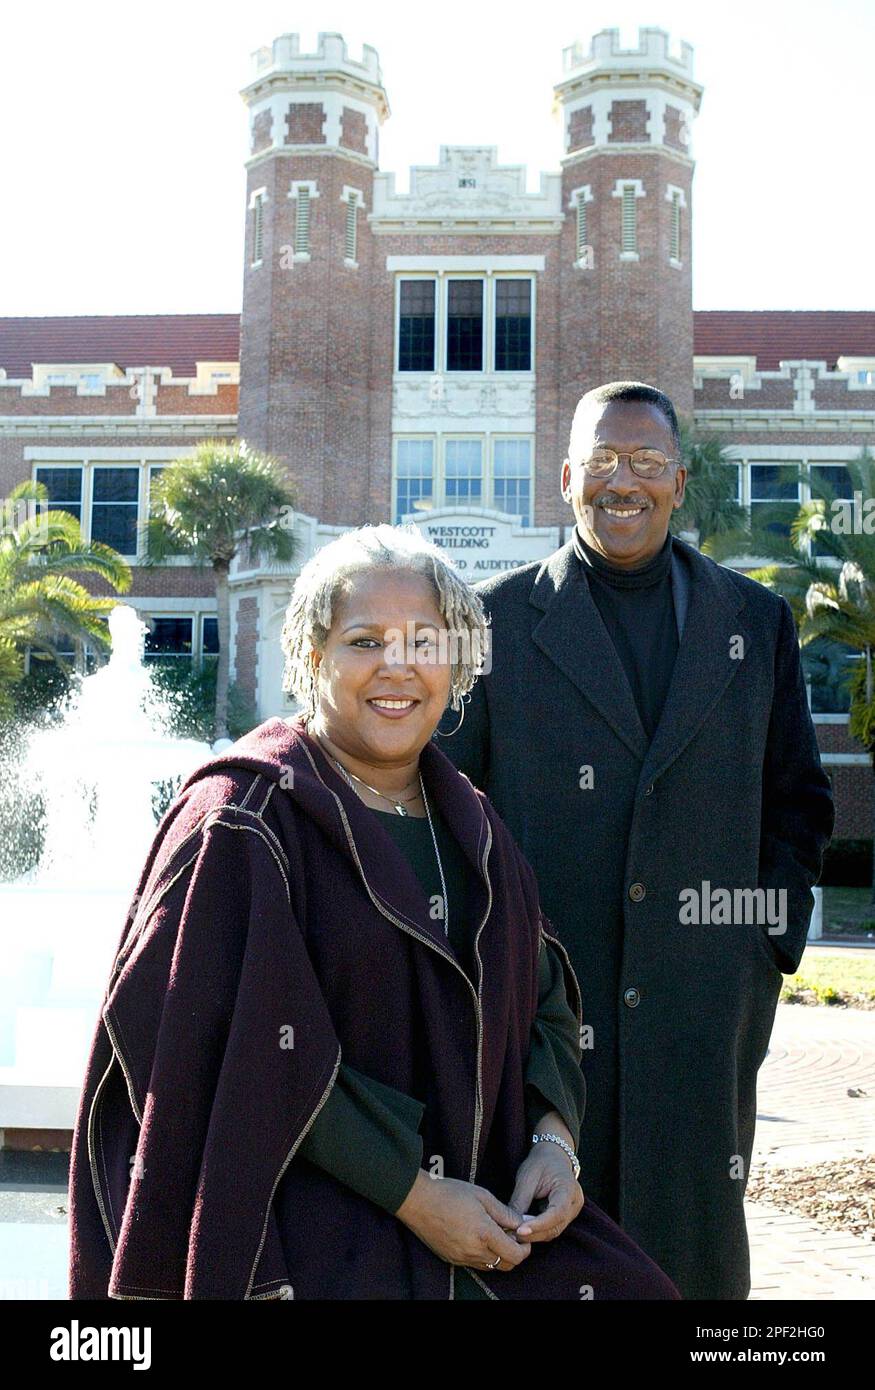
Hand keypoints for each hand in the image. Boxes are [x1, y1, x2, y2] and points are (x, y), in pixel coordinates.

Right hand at [395, 1171, 531, 1270]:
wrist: (417, 1200)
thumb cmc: (450, 1193)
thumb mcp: (482, 1196)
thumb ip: (505, 1212)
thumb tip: (521, 1223)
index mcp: (484, 1234)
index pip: (515, 1255)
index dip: (524, 1248)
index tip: (523, 1236)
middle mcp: (474, 1251)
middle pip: (506, 1266)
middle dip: (514, 1254)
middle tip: (512, 1236)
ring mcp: (461, 1258)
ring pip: (491, 1267)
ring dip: (498, 1255)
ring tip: (494, 1235)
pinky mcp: (451, 1259)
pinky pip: (475, 1264)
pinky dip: (482, 1256)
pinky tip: (478, 1237)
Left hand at [509, 1140, 583, 1243]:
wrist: (553, 1156)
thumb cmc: (540, 1163)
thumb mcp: (527, 1177)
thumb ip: (520, 1201)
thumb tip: (509, 1225)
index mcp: (569, 1189)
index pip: (557, 1213)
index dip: (538, 1225)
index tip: (520, 1230)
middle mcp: (574, 1204)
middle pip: (555, 1227)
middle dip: (533, 1233)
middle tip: (511, 1234)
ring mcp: (572, 1212)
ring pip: (553, 1231)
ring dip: (534, 1235)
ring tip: (513, 1233)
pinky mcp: (564, 1217)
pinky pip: (551, 1229)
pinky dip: (537, 1232)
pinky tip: (521, 1230)